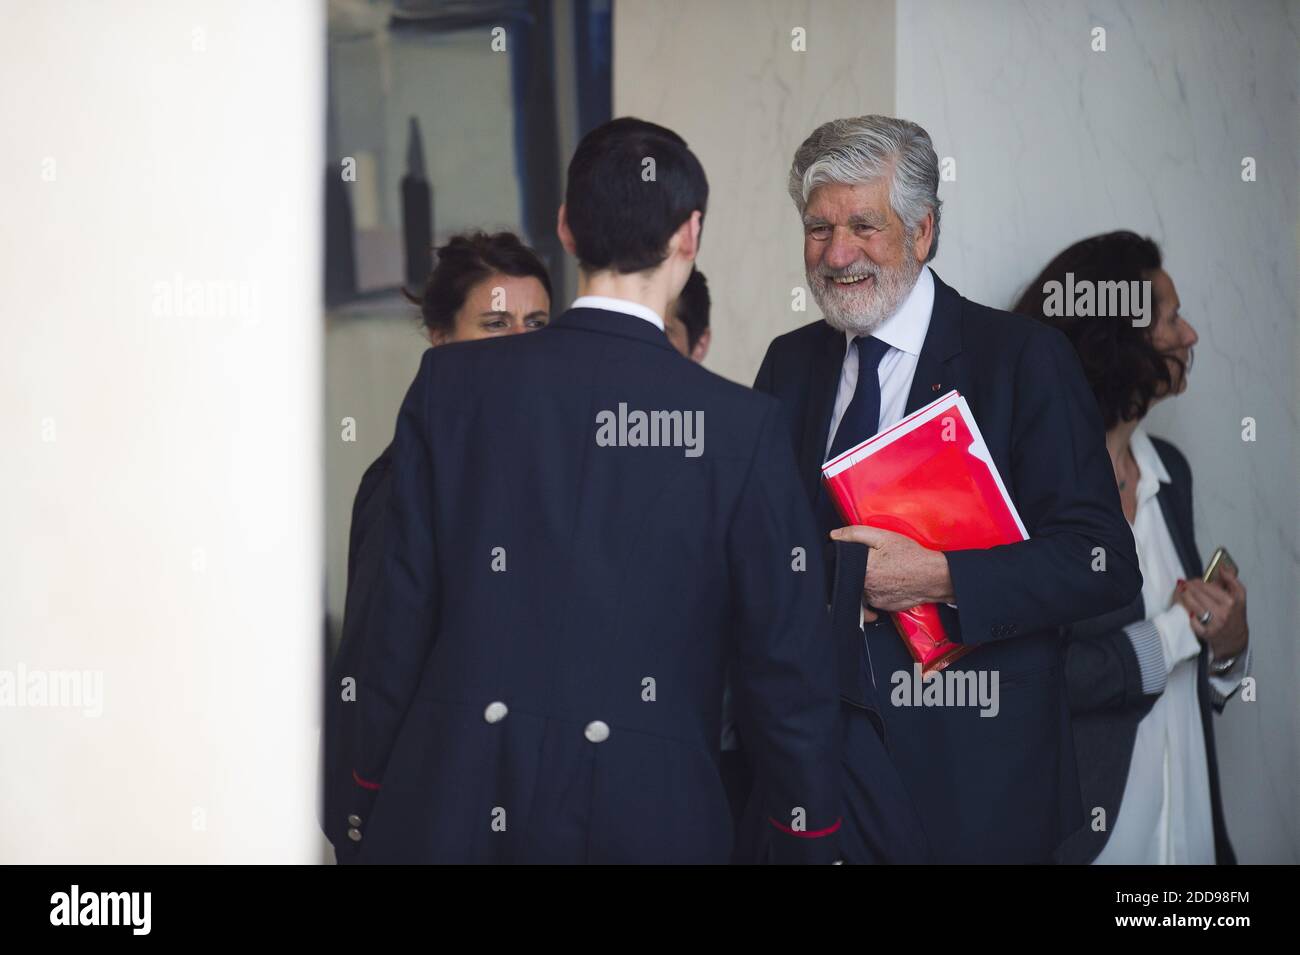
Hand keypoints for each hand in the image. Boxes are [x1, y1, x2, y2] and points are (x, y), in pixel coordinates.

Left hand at [829, 525, 953, 612]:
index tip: (847, 557)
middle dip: (853, 571)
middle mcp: (865, 587)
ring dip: (863, 582)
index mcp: (863, 569)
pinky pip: (871, 599)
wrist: (934, 577)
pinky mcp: (882, 607)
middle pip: (847, 578)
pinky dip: (874, 591)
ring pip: (859, 589)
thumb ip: (855, 534)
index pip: (838, 565)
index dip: (841, 560)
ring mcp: (873, 599)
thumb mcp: (884, 536)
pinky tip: (884, 582)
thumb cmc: (912, 557)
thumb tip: (834, 535)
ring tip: (879, 572)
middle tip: (869, 563)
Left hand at [1175, 566, 1247, 661]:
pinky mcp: (1206, 633)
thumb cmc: (1234, 615)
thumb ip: (1232, 580)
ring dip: (1183, 597)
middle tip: (1183, 584)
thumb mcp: (1239, 596)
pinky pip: (1192, 621)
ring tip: (1180, 592)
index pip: (1208, 587)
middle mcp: (1222, 613)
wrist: (1234, 637)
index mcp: (1230, 601)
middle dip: (1188, 587)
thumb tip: (1222, 567)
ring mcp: (1214, 624)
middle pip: (1198, 595)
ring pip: (1192, 606)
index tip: (1192, 580)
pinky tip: (1185, 607)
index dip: (1197, 582)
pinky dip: (1187, 613)